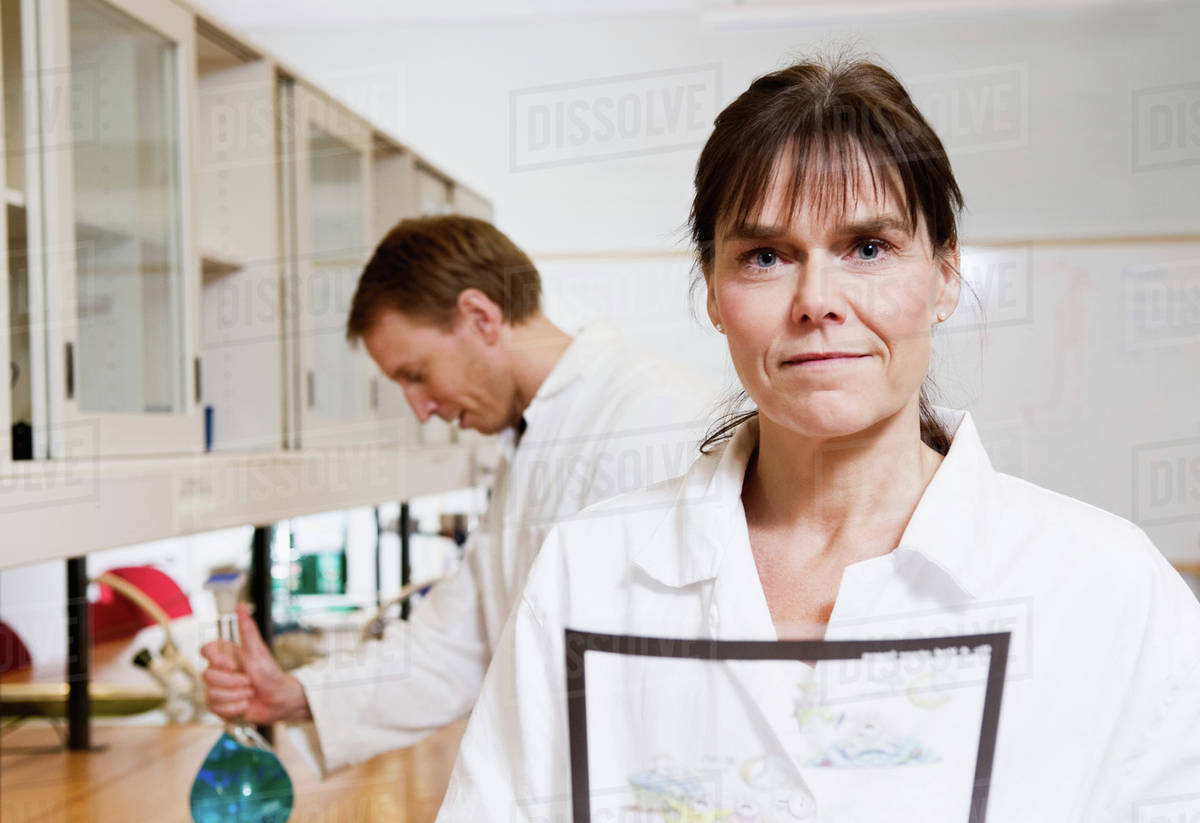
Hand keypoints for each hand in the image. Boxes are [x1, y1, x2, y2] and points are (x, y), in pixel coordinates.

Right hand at [200, 602, 311, 724]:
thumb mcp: (258, 650)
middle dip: (233, 681)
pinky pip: (214, 708)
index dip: (216, 659)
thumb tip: (241, 605)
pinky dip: (233, 708)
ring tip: (250, 692)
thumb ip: (247, 629)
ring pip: (211, 693)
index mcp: (225, 655)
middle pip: (207, 675)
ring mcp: (217, 688)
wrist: (279, 699)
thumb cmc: (269, 673)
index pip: (205, 650)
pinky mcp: (218, 705)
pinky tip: (245, 704)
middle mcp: (218, 671)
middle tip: (250, 681)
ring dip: (236, 695)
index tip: (232, 665)